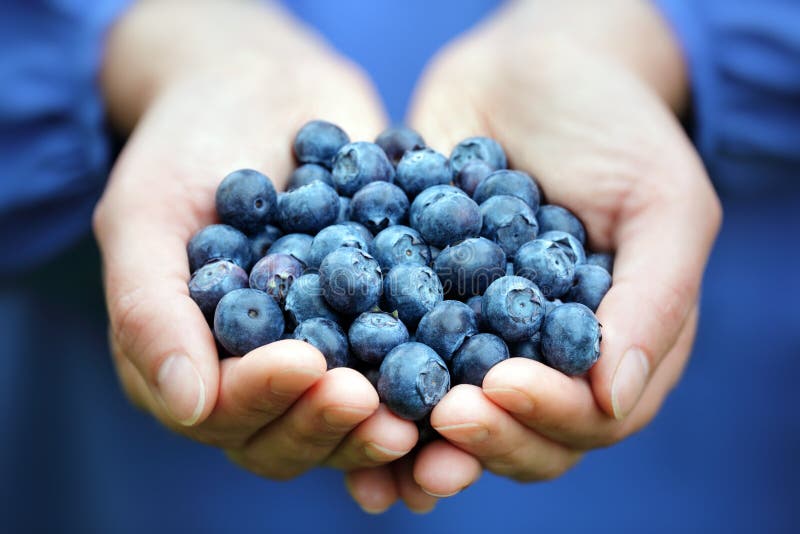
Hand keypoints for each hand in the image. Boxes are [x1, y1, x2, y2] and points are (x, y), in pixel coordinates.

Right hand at [94, 0, 416, 484]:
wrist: (261, 88)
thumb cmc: (187, 145)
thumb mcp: (145, 213)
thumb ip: (150, 309)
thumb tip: (189, 407)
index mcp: (193, 364)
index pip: (224, 411)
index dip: (263, 397)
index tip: (304, 364)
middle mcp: (260, 373)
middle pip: (291, 433)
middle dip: (329, 423)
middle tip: (370, 401)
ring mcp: (325, 351)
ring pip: (352, 416)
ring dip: (385, 424)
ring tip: (423, 405)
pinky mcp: (380, 321)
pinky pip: (407, 361)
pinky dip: (434, 375)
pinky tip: (468, 373)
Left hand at [345, 0, 720, 507]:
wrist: (528, 67)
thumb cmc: (613, 124)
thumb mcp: (662, 199)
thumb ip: (654, 298)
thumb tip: (614, 399)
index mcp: (613, 348)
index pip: (590, 416)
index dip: (547, 415)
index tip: (496, 388)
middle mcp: (543, 357)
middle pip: (520, 432)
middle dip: (481, 438)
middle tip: (437, 422)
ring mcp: (477, 334)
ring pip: (452, 410)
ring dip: (417, 436)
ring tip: (376, 443)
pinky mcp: (419, 304)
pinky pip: (393, 351)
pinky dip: (366, 377)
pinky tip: (333, 387)